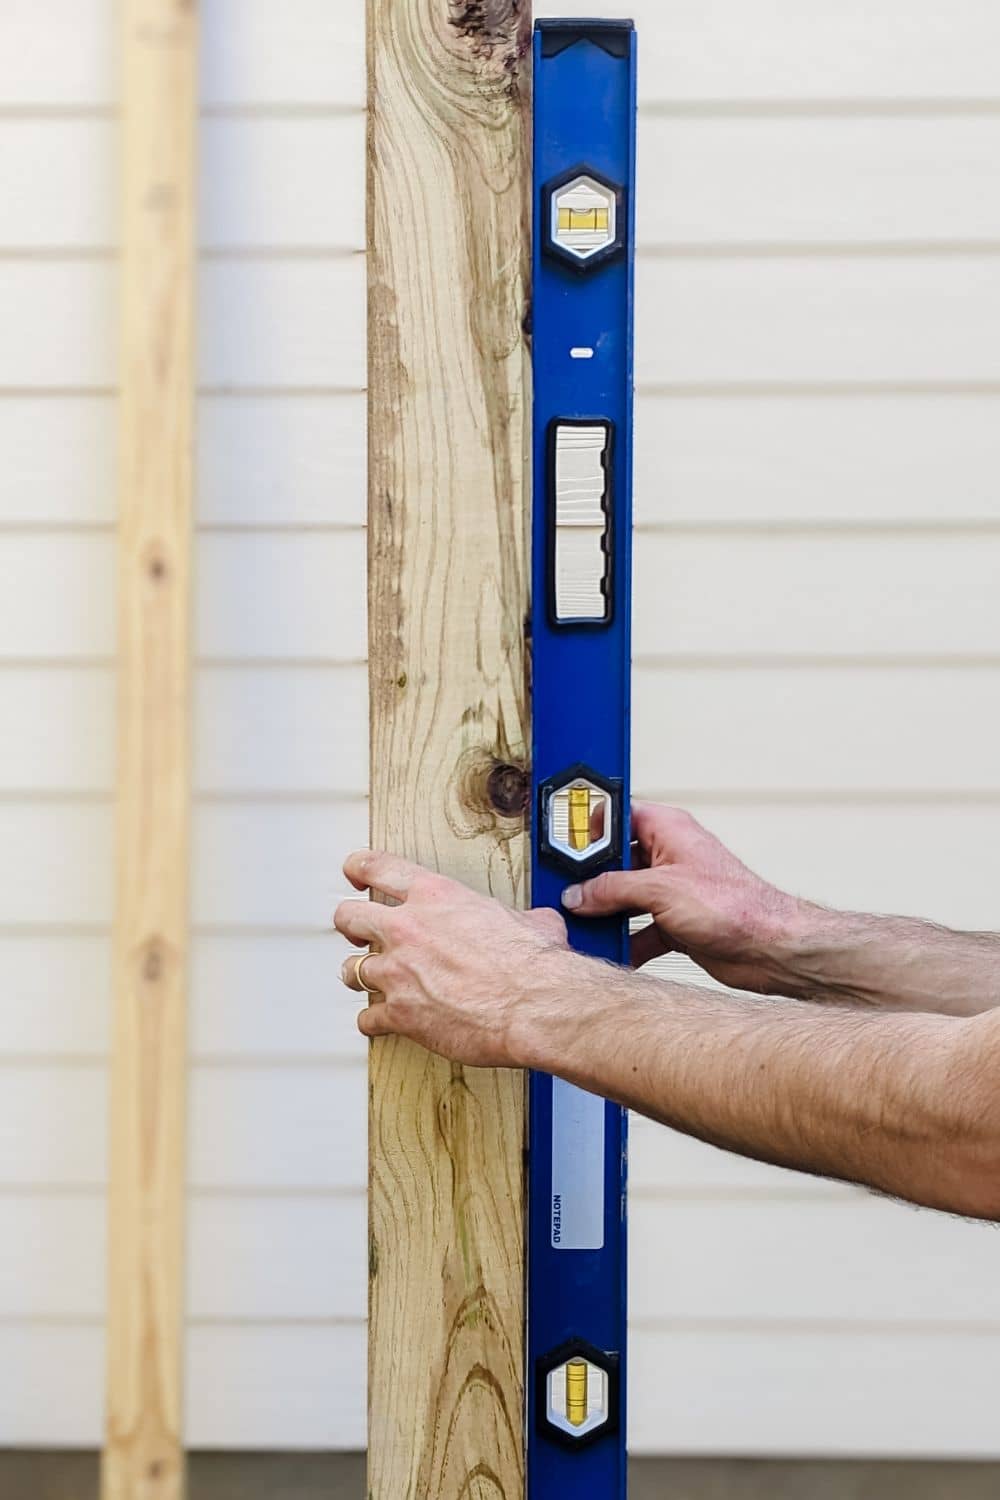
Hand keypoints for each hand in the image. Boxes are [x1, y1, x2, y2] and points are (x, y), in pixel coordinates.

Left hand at [334, 850, 569, 1065]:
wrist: (532, 1005)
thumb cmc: (532, 964)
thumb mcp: (529, 920)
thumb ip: (516, 918)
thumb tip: (532, 923)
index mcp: (436, 896)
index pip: (378, 868)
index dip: (358, 868)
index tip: (354, 873)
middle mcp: (408, 930)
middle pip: (349, 917)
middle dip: (350, 923)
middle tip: (355, 930)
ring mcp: (398, 973)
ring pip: (350, 970)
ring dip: (358, 975)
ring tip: (366, 979)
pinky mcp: (400, 1015)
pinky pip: (368, 1018)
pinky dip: (373, 1021)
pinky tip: (380, 1021)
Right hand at [561, 803, 804, 992]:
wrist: (770, 949)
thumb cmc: (736, 905)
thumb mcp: (660, 890)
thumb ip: (612, 889)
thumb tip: (579, 893)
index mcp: (667, 830)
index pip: (617, 816)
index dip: (589, 828)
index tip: (562, 845)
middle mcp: (668, 857)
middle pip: (615, 862)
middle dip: (591, 880)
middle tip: (566, 892)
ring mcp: (670, 891)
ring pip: (623, 898)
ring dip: (606, 914)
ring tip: (582, 925)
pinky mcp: (674, 922)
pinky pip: (638, 929)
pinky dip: (625, 942)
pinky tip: (611, 952)